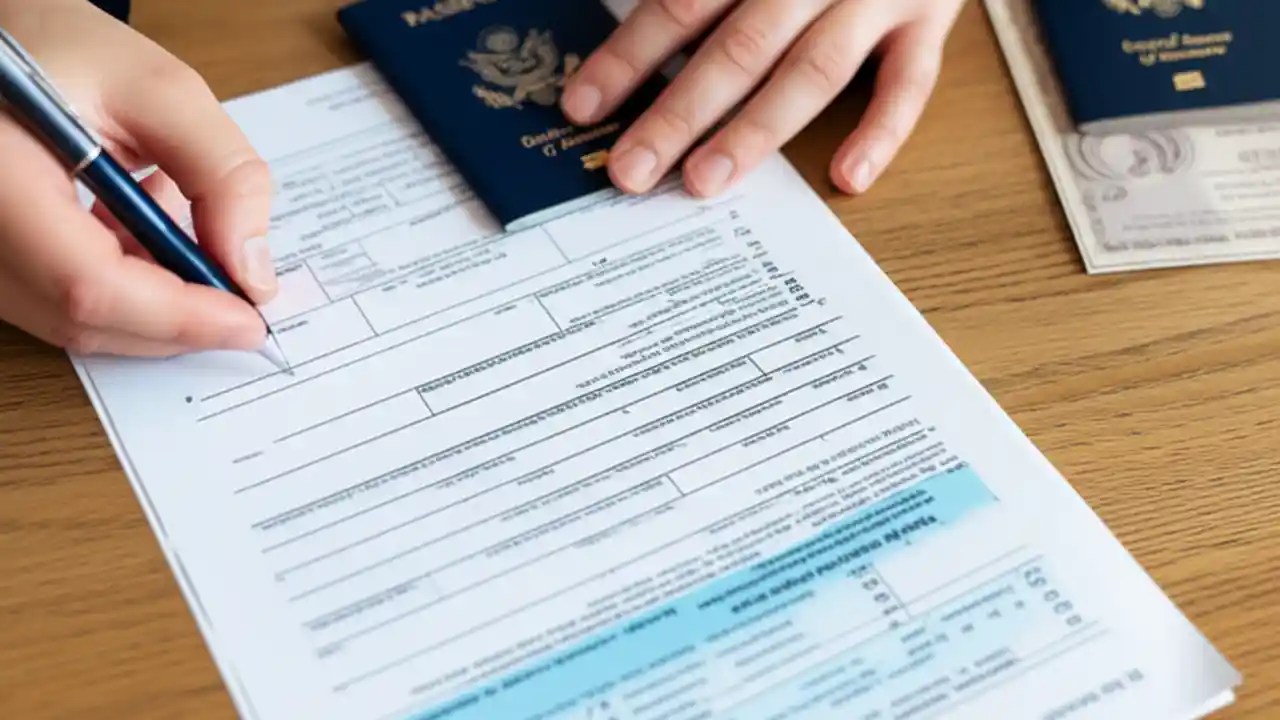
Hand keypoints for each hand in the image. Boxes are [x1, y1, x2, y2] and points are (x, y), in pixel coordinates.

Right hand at [0, 0, 275, 356]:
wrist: (3, 42)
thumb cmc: (62, 50)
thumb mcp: (160, 91)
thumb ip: (221, 174)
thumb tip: (253, 270)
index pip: (88, 281)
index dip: (178, 314)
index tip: (248, 319)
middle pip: (79, 316)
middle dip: (176, 321)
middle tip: (242, 306)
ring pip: (69, 319)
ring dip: (150, 305)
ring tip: (189, 239)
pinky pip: (53, 300)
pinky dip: (120, 288)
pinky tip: (145, 234)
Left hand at [561, 0, 964, 197]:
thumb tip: (632, 31)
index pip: (682, 4)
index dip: (629, 57)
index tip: (583, 107)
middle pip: (738, 47)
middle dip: (678, 113)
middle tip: (630, 170)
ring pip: (811, 70)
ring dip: (754, 130)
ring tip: (704, 181)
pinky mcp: (928, 22)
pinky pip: (909, 84)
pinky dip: (882, 132)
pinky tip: (846, 177)